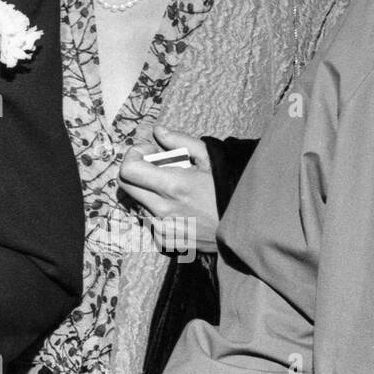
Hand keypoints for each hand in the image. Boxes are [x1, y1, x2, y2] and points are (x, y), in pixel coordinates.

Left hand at [118, 125, 218, 253]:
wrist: (248, 229)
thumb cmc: (230, 189)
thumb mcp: (211, 159)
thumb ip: (180, 142)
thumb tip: (157, 131)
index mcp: (173, 186)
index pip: (128, 170)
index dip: (134, 155)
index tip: (149, 152)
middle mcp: (163, 210)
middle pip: (125, 186)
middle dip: (135, 170)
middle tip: (155, 166)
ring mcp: (163, 228)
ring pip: (137, 202)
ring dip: (148, 191)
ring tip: (173, 188)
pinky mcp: (166, 241)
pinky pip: (149, 220)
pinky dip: (157, 210)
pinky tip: (178, 207)